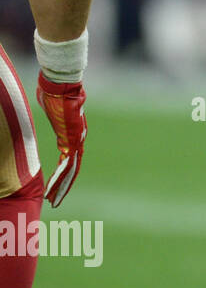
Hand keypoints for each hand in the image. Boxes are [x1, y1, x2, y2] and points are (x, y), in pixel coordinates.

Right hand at [36, 73, 85, 206]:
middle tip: (56, 202)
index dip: (62, 174)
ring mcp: (77, 140)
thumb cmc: (54, 92)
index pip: (68, 160)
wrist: (62, 85)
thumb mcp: (49, 106)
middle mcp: (77, 140)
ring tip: (54, 201)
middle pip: (71, 169)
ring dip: (62, 187)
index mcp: (71, 135)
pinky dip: (61, 178)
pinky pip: (69, 164)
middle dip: (62, 186)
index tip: (55, 186)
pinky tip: (54, 189)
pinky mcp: (74, 139)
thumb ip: (51, 112)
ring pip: (71, 170)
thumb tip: (46, 102)